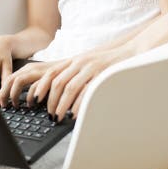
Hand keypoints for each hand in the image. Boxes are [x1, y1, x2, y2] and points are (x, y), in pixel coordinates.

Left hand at [0, 47, 132, 121]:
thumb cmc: (110, 62)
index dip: (42, 87)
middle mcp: (80, 62)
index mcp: (75, 60)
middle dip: (51, 100)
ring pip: (69, 87)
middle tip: (50, 115)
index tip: (36, 100)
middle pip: (58, 82)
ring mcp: (90, 67)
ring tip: (59, 117)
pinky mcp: (101, 74)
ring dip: (62, 105)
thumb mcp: (89, 65)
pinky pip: (86, 92)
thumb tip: (63, 93)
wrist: (132, 51)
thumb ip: (76, 74)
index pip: (52, 73)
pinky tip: (75, 115)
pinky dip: (78, 105)